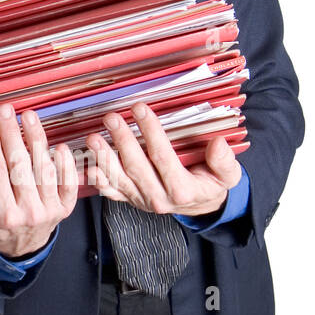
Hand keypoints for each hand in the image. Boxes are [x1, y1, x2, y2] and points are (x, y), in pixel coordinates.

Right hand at [0, 103, 78, 256]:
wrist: (24, 247)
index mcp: (4, 216)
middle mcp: (29, 213)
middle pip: (20, 166)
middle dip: (11, 134)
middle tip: (5, 110)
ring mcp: (50, 209)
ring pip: (44, 169)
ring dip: (37, 139)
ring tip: (28, 116)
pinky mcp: (66, 207)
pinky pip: (69, 182)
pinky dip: (66, 163)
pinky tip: (58, 144)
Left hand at [84, 102, 241, 217]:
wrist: (200, 206)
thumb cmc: (211, 184)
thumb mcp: (227, 175)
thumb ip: (224, 161)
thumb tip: (217, 144)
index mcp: (182, 190)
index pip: (163, 157)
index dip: (150, 132)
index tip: (140, 108)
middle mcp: (159, 198)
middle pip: (136, 167)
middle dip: (122, 141)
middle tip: (111, 118)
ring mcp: (142, 200)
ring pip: (119, 180)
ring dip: (104, 158)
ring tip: (93, 139)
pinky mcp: (132, 200)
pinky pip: (112, 192)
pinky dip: (98, 181)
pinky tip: (87, 167)